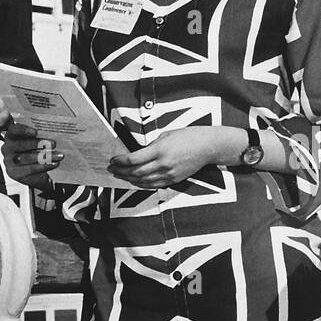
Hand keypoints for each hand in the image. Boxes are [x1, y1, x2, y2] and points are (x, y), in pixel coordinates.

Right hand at [2, 121, 61, 187]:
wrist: (35, 172)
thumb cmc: (35, 151)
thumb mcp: (36, 141)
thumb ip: (39, 135)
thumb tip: (55, 130)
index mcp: (11, 136)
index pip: (13, 130)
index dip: (23, 130)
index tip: (35, 132)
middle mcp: (7, 148)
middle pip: (20, 144)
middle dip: (37, 143)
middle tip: (54, 143)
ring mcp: (9, 162)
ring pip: (26, 158)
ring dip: (44, 156)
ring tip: (59, 155)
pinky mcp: (15, 173)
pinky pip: (30, 169)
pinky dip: (44, 166)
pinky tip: (54, 164)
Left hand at [110, 129, 238, 187]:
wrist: (208, 146)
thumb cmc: (188, 136)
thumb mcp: (166, 135)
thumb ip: (151, 146)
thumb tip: (137, 154)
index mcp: (160, 150)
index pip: (133, 159)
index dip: (120, 161)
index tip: (112, 160)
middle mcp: (163, 164)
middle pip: (135, 172)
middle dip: (121, 171)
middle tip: (111, 169)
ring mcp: (168, 174)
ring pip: (142, 181)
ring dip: (128, 179)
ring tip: (119, 175)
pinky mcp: (173, 180)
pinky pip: (153, 185)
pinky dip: (141, 184)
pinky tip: (134, 181)